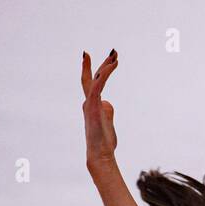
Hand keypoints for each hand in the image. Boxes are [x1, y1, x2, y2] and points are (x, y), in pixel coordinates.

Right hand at [80, 49, 118, 168]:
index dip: (98, 70)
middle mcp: (88, 102)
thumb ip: (107, 110)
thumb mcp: (108, 122)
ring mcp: (90, 104)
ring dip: (106, 66)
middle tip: (114, 52)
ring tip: (116, 56)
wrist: (100, 153)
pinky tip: (112, 66)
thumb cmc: (105, 142)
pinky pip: (98, 86)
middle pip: (94, 77)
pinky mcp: (93, 106)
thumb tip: (107, 103)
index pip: (94, 83)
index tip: (107, 59)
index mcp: (92, 105)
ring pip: (97, 79)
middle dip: (103, 63)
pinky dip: (104, 75)